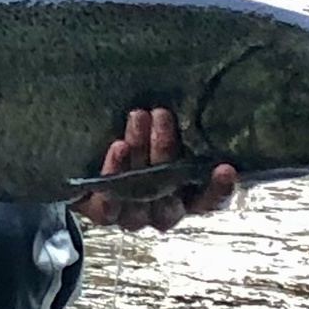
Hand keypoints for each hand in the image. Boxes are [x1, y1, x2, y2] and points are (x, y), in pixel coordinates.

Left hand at [71, 108, 236, 232]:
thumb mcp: (158, 134)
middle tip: (162, 113)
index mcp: (183, 198)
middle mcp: (160, 211)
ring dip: (140, 153)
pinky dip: (115, 174)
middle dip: (165, 149)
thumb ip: (178, 128)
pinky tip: (118, 147)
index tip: (227, 168)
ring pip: (139, 193)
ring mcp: (131, 216)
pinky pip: (108, 205)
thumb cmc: (136, 142)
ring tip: (138, 117)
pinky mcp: (102, 214)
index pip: (208, 201)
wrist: (81, 164)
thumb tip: (194, 92)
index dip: (219, 189)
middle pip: (169, 192)